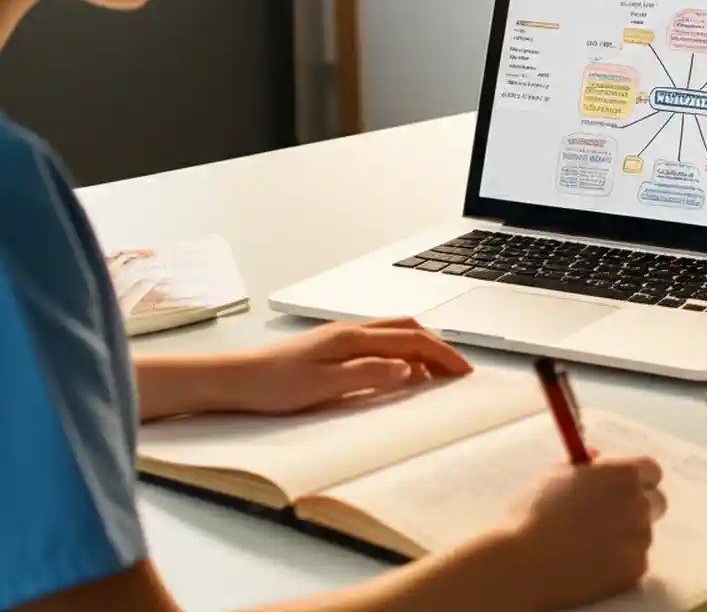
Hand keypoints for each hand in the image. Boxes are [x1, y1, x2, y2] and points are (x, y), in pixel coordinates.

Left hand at [225, 318, 472, 413]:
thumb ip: (369, 374)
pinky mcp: (333, 345)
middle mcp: (351, 330)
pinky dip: (401, 352)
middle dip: (439, 347)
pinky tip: (399, 371)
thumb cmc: (273, 385)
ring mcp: (342, 335)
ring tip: (436, 373)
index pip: (412, 341)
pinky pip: (380, 342)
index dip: (443, 355)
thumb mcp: (324, 386)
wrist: (234, 379)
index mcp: (353, 338)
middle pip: (409, 329)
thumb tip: (409, 368)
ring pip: (395, 333)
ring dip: (421, 349)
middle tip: (457, 371)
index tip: (463, 372)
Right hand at [503, 456, 666, 609]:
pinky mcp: (635, 570)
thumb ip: (586, 466)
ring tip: (589, 542)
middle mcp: (638, 504)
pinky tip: (590, 562)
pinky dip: (619, 562)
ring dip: (626, 535)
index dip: (637, 478)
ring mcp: (639, 539)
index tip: (622, 486)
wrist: (522, 563)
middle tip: (610, 515)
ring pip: (643, 533)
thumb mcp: (555, 474)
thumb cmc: (532, 515)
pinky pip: (635, 561)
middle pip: (656, 502)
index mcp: (621, 474)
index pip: (651, 470)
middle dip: (638, 506)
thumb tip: (599, 463)